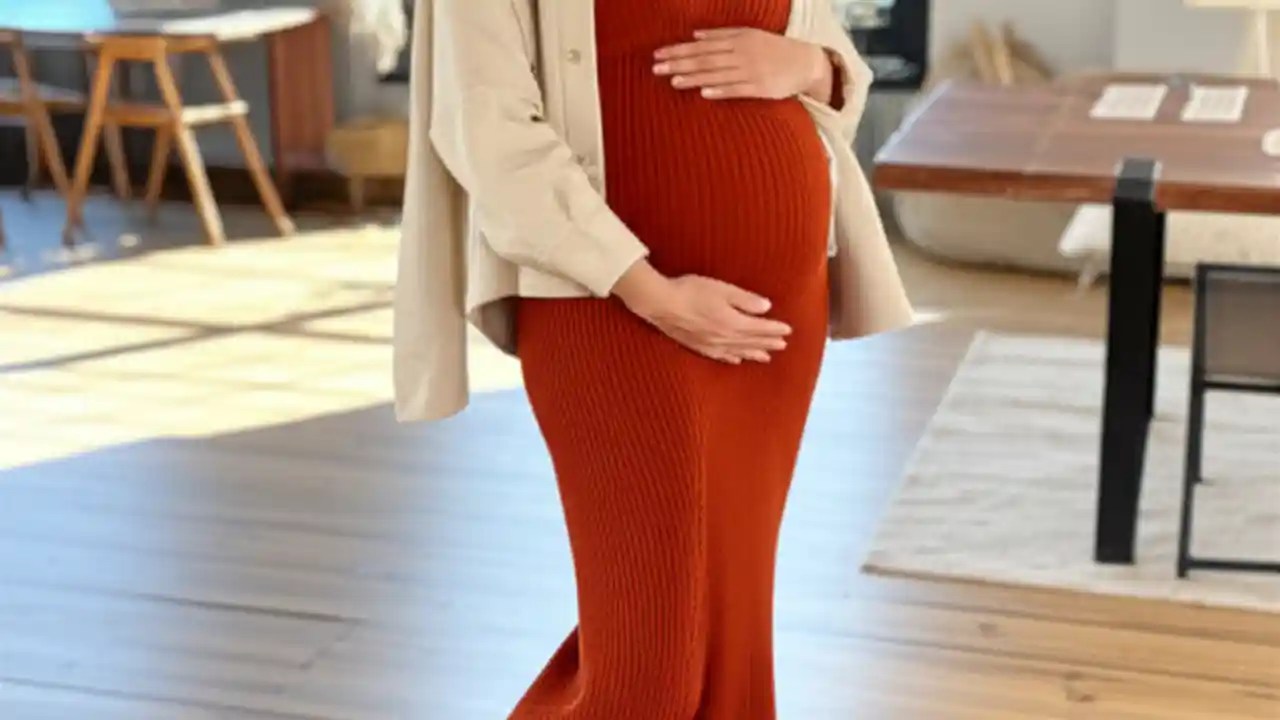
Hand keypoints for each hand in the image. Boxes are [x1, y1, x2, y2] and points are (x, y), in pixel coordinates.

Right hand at [612, 261, 791, 364]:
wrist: (660, 303)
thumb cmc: (691, 291)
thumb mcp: (723, 289)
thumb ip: (746, 300)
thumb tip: (766, 307)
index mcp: (733, 323)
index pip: (760, 328)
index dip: (775, 329)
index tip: (788, 330)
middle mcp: (725, 338)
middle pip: (752, 342)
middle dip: (768, 342)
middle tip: (783, 345)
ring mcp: (711, 345)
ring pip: (738, 351)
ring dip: (754, 353)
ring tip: (766, 356)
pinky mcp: (698, 346)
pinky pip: (720, 356)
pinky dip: (732, 358)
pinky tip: (736, 359)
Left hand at [652, 28, 833, 102]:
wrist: (806, 62)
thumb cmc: (774, 48)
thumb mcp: (749, 34)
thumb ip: (722, 34)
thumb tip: (695, 35)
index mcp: (738, 39)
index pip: (702, 45)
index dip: (679, 50)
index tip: (659, 54)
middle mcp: (742, 54)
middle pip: (705, 59)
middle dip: (679, 63)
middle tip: (656, 68)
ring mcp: (751, 71)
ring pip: (717, 74)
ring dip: (694, 78)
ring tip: (673, 81)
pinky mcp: (760, 89)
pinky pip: (737, 90)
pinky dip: (720, 90)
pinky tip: (703, 93)